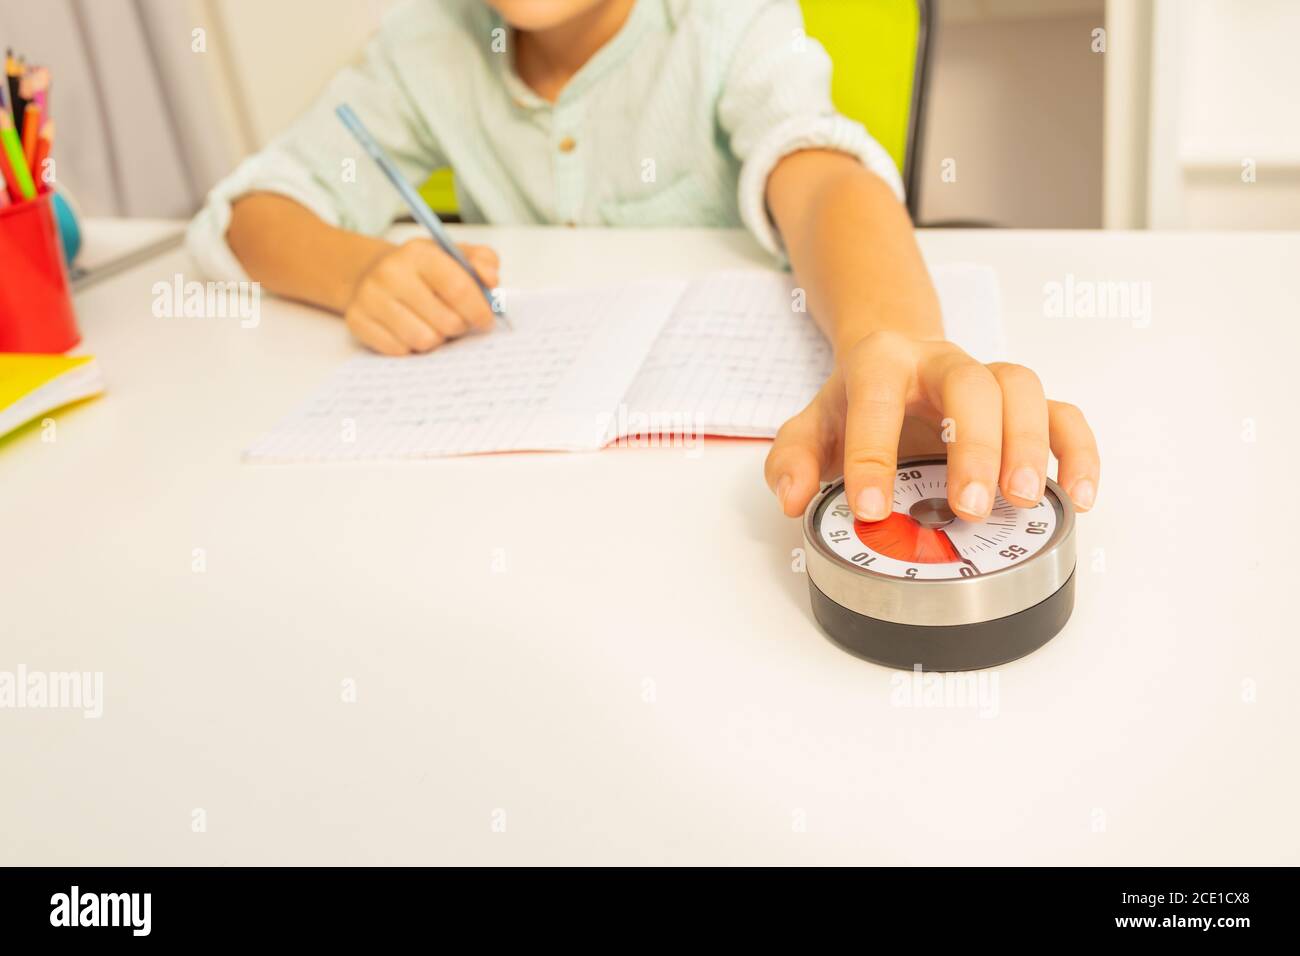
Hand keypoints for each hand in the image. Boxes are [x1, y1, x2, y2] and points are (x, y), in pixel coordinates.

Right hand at [344, 239, 499, 354]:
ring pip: (423, 341)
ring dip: (436, 339)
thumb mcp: (455, 255)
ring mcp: (370, 298)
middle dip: (459, 327)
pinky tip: (409, 330)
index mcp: (419, 253)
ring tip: (433, 325)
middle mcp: (391, 273)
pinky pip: (399, 351)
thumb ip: (483, 261)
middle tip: (456, 321)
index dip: (479, 311)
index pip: (459, 289)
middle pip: (446, 322)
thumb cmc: (424, 270)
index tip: (485, 320)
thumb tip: (491, 280)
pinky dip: (411, 347)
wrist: (373, 273)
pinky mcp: (357, 321)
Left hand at [765, 331, 1098, 520]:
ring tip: (1021, 502)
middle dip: (974, 447)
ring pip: (1022, 390)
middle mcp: (940, 362)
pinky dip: (1078, 452)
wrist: (892, 365)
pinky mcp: (1022, 403)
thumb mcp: (810, 427)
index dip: (872, 454)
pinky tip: (1077, 496)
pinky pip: (1064, 414)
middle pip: (970, 384)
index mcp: (881, 361)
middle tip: (968, 509)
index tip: (869, 508)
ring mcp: (986, 378)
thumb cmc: (856, 402)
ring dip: (1028, 445)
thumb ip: (793, 459)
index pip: (876, 398)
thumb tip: (795, 496)